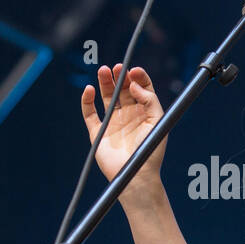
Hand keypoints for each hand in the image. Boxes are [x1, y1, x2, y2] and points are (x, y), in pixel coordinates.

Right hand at [80, 63, 165, 194]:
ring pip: (106, 97)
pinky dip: (87, 101)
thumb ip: (150, 100)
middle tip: (117, 67)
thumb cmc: (151, 151)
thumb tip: (134, 85)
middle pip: (122, 89)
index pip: (140, 88)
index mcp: (144, 112)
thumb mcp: (157, 121)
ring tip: (103, 70)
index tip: (133, 71)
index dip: (137, 77)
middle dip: (119, 76)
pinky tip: (89, 90)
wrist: (137, 176)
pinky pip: (90, 113)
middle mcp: (128, 114)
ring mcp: (112, 122)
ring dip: (104, 83)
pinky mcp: (98, 132)